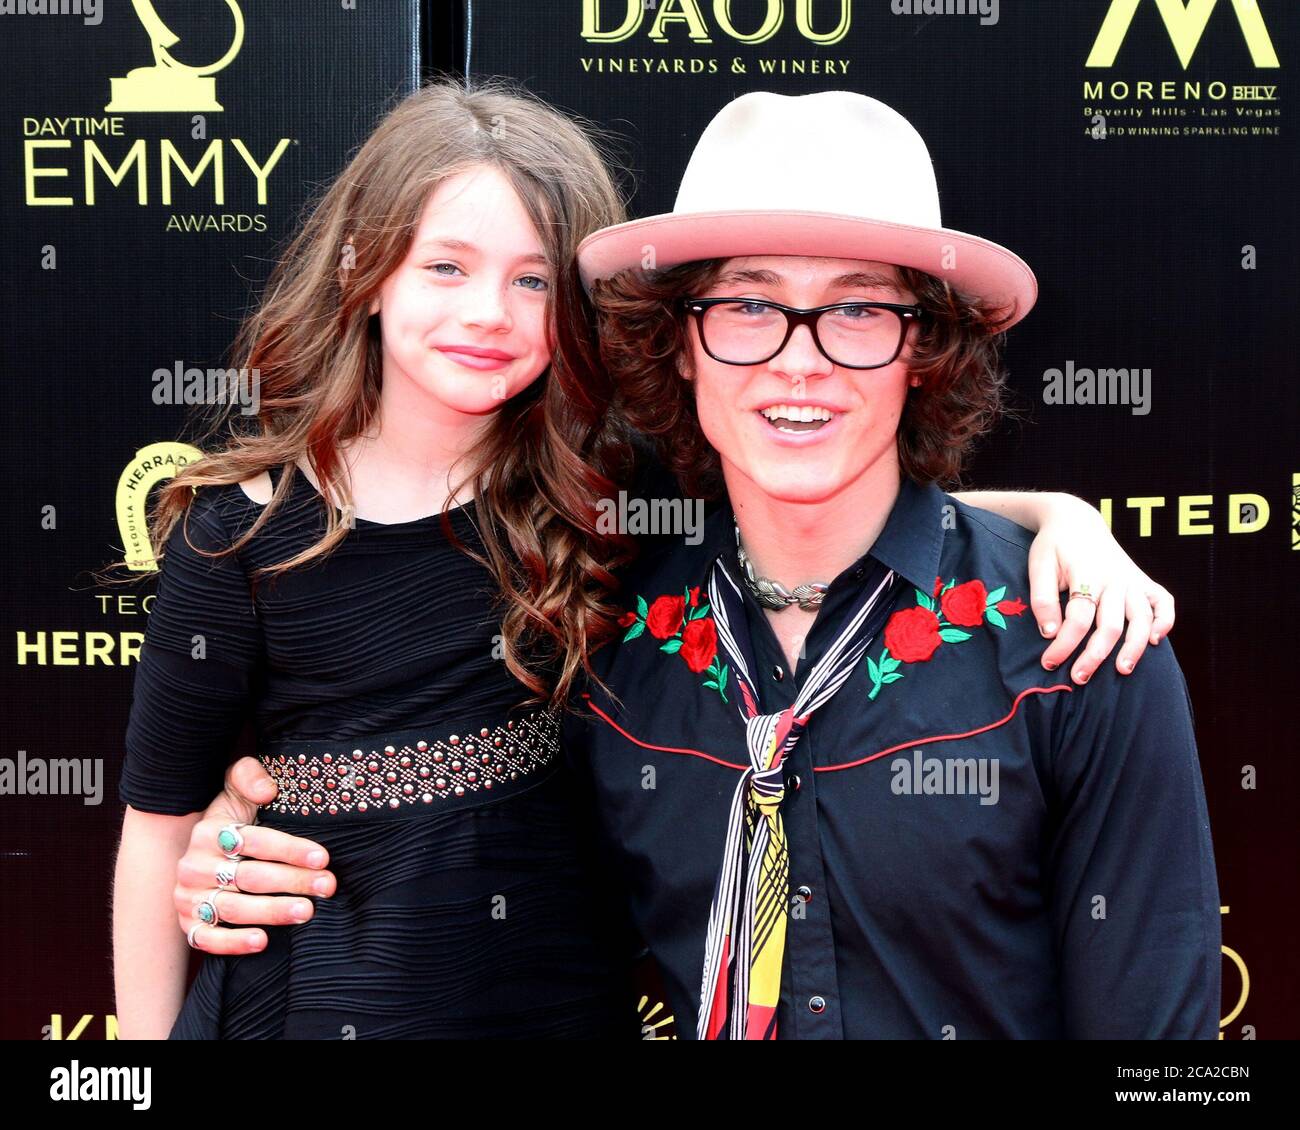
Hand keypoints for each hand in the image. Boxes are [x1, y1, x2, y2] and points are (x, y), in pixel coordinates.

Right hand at [174, 757, 335, 954]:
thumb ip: (250, 776)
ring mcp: (188, 896)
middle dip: (293, 881)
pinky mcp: (187, 923)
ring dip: (272, 912)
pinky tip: (262, 940)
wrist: (201, 851)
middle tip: (327, 886)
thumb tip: (268, 789)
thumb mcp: (238, 787)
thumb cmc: (233, 817)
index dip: (291, 849)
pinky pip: (206, 939)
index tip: (323, 858)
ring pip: (233, 908)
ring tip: (306, 911)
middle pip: (249, 877)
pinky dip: (233, 942)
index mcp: (210, 831)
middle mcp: (194, 864)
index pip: (255, 841)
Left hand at [1028, 496, 1174, 682]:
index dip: (1064, 644)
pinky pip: (1164, 602)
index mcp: (1087, 574)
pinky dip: (1165, 620)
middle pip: (1110, 625)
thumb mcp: (1039, 566)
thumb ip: (1042, 598)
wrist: (1076, 520)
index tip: (1049, 663)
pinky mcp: (1143, 581)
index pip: (1078, 618)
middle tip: (1078, 678)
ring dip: (1134, 647)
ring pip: (1141, 619)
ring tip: (1122, 671)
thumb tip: (1050, 632)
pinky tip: (1156, 640)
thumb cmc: (1054, 547)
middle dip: (1095, 655)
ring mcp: (1132, 580)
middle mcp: (1115, 579)